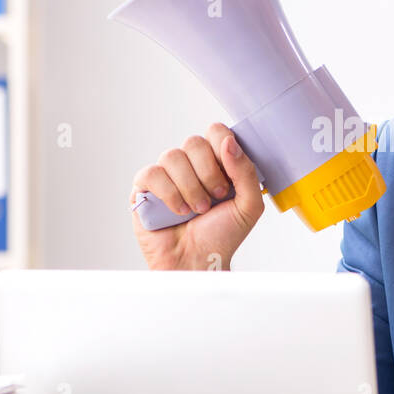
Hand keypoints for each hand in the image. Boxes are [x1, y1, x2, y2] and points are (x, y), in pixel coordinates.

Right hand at [129, 123, 264, 269]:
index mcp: (216, 162)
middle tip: (214, 198)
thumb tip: (229, 142)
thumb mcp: (248, 206)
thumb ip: (246, 172)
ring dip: (189, 187)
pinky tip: (178, 211)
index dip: (222, 149)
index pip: (216, 131)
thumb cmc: (222, 236)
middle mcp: (190, 165)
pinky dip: (169, 193)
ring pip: (172, 156)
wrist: (198, 262)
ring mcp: (166, 175)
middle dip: (208, 174)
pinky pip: (151, 173)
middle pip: (194, 142)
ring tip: (196, 210)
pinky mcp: (144, 188)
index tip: (229, 179)